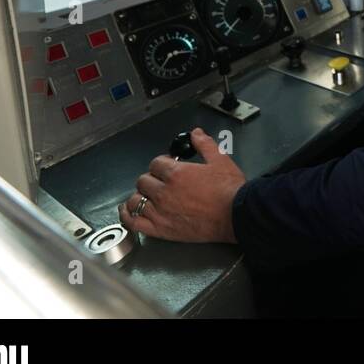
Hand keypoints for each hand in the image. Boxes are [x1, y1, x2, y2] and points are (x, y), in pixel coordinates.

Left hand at [118, 128, 245, 242]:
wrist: (235, 216)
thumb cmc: (229, 191)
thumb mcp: (220, 160)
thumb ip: (205, 144)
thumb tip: (195, 133)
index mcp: (176, 173)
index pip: (156, 163)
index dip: (162, 163)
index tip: (169, 167)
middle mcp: (164, 192)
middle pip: (144, 180)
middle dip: (152, 178)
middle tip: (163, 181)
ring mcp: (160, 212)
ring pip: (136, 200)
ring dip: (141, 195)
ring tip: (150, 195)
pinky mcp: (160, 229)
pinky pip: (134, 222)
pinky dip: (127, 215)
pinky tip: (129, 210)